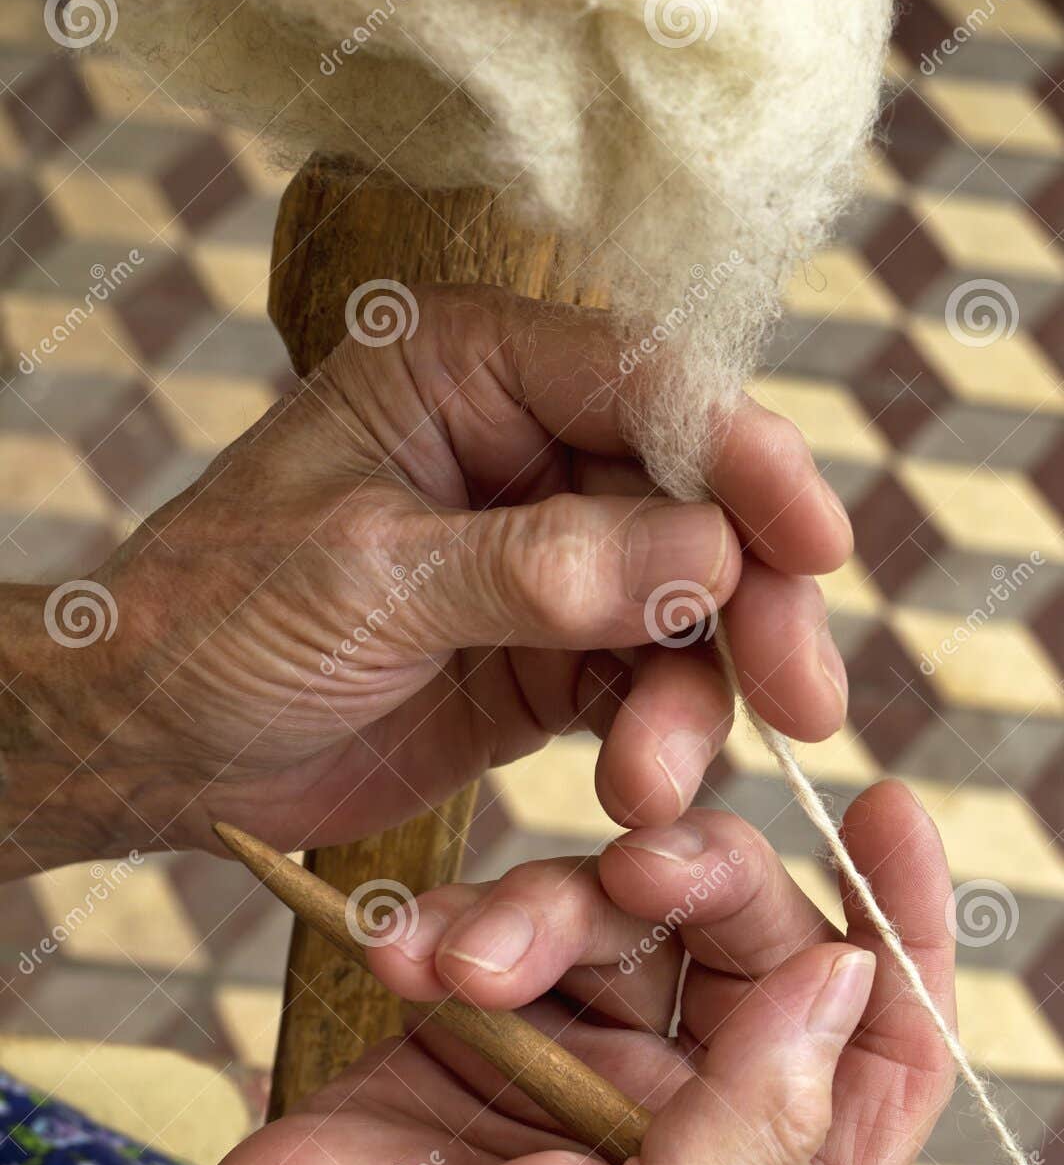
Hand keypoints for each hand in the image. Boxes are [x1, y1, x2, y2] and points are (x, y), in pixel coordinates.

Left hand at [7, 286, 850, 869]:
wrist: (152, 743)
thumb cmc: (214, 621)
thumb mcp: (369, 579)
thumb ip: (541, 568)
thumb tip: (712, 560)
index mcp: (470, 369)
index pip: (647, 384)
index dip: (746, 460)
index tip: (816, 545)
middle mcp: (527, 447)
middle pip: (695, 504)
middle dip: (751, 604)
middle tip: (803, 700)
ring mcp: (550, 559)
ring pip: (686, 612)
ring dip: (697, 699)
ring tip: (650, 789)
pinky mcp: (551, 659)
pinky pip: (645, 687)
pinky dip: (659, 740)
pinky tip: (639, 795)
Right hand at [367, 778, 956, 1164]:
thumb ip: (758, 1123)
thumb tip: (850, 980)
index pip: (882, 1054)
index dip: (902, 936)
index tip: (883, 821)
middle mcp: (690, 1125)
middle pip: (748, 948)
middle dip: (699, 885)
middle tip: (637, 867)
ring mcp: (586, 1067)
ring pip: (622, 918)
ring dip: (546, 912)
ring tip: (467, 965)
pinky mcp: (488, 1026)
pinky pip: (508, 925)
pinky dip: (462, 923)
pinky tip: (411, 960)